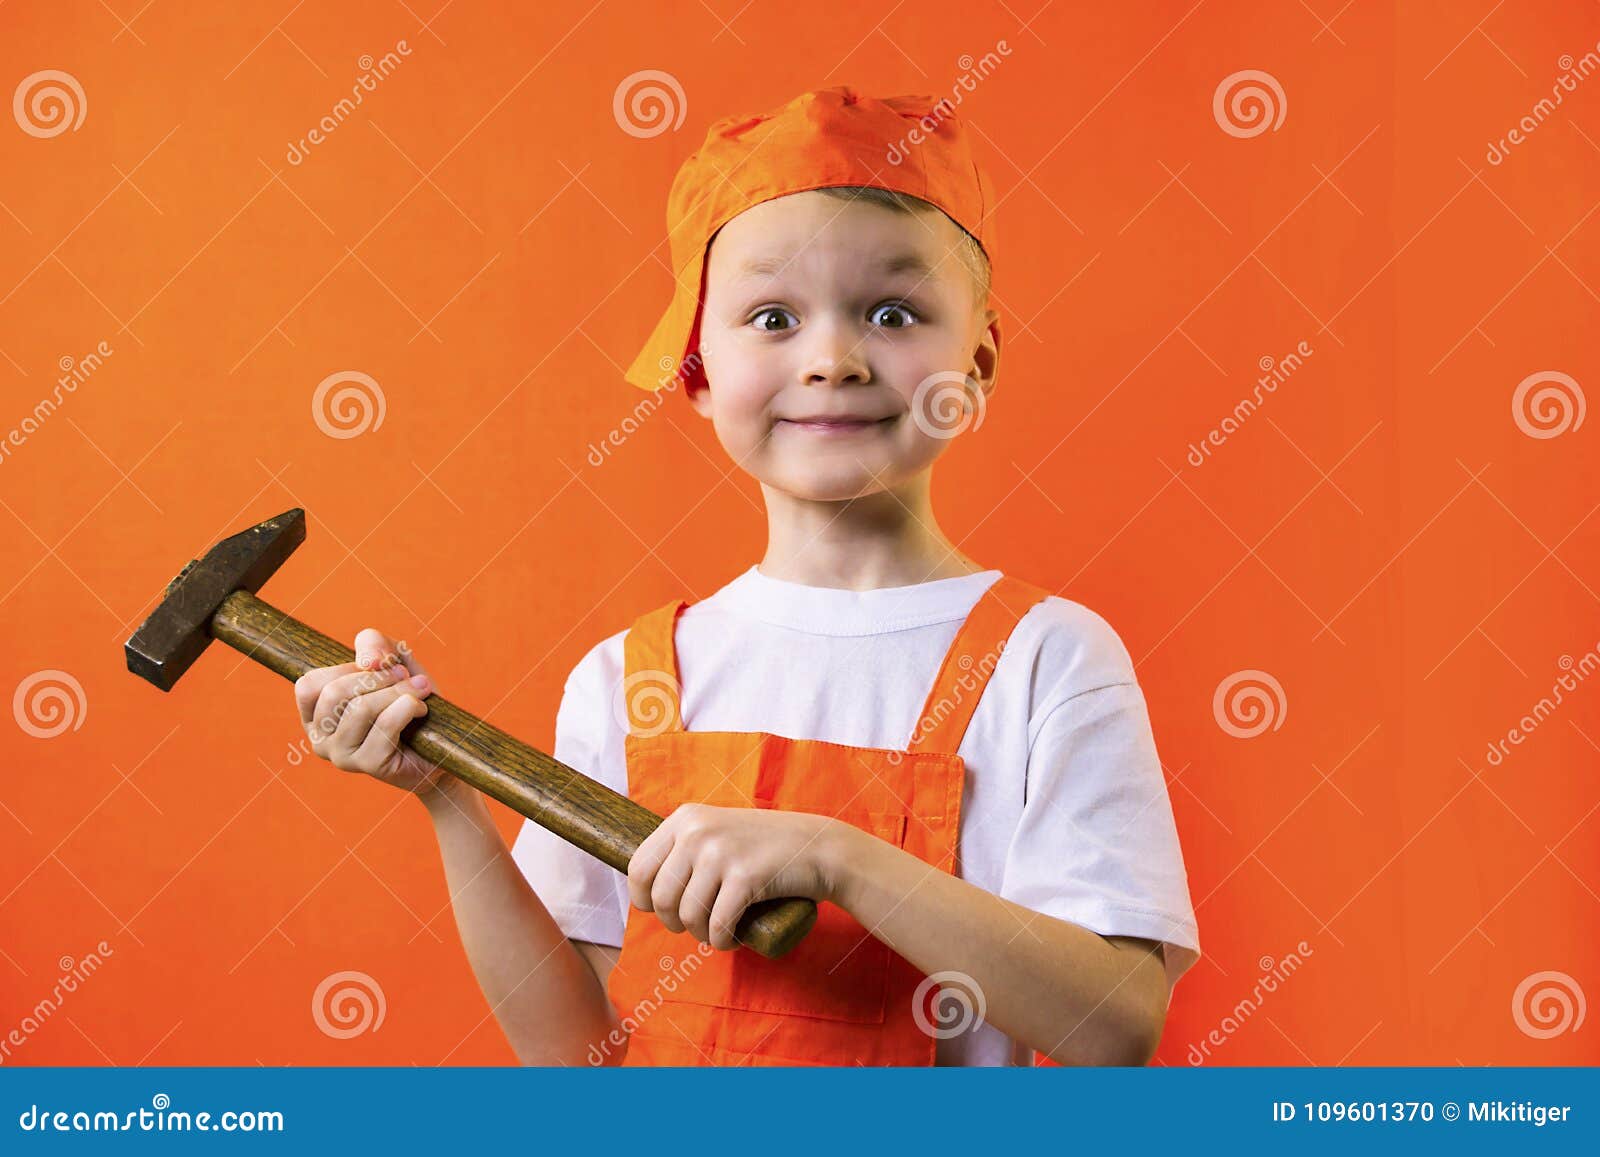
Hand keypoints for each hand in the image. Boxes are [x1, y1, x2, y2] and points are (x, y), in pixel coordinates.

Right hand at [293, 628, 443, 796]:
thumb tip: (370, 661)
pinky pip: (386, 724)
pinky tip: (421, 710)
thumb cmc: (408, 700)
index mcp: (314, 716)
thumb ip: (374, 645)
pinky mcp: (369, 765)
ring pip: (361, 708)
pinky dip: (409, 706)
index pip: (310, 684)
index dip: (347, 667)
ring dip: (399, 690)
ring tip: (419, 691)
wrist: (440, 743)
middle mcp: (320, 740)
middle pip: (335, 693)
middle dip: (378, 676)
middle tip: (405, 675)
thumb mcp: (390, 661)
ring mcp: (342, 756)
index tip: (380, 666)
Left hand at [626, 804, 851, 950]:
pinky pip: (717, 926)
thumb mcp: (718, 832)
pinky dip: (723, 942)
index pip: (637, 868)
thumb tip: (644, 887)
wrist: (819, 847)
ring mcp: (720, 852)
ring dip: (702, 935)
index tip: (665, 910)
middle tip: (698, 925)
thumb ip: (684, 848)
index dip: (644, 900)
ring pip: (688, 916)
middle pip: (660, 898)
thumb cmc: (766, 848)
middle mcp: (697, 831)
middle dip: (675, 923)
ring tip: (719, 930)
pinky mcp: (745, 876)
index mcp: (685, 818)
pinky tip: (732, 939)